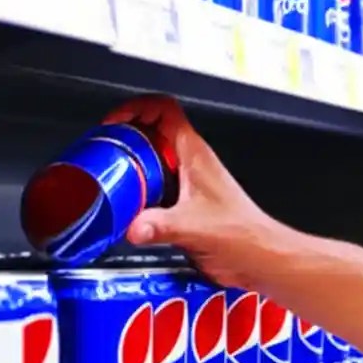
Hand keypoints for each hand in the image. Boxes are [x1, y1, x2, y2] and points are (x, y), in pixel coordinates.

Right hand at [103, 95, 280, 288]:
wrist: (259, 255)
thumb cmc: (242, 235)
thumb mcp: (194, 227)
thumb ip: (162, 227)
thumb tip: (133, 227)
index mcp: (194, 154)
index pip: (164, 109)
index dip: (135, 107)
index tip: (114, 123)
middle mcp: (190, 162)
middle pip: (151, 131)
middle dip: (123, 136)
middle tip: (103, 151)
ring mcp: (187, 180)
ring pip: (151, 157)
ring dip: (128, 162)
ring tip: (106, 175)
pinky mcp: (183, 201)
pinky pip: (153, 183)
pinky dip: (135, 187)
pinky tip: (124, 204)